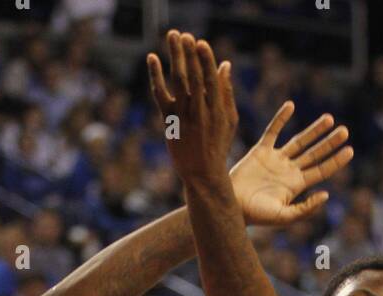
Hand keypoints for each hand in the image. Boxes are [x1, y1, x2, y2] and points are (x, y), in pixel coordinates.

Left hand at [148, 31, 237, 186]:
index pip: (210, 79)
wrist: (202, 174)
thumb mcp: (229, 120)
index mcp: (217, 109)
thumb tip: (225, 65)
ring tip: (172, 35)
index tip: (200, 43)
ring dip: (175, 56)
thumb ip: (227, 93)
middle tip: (184, 35)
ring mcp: (183, 115)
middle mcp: (199, 111)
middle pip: (193, 77)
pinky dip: (155, 75)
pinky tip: (152, 58)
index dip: (205, 60)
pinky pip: (160, 94)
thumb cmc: (218, 145)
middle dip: (189, 54)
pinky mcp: (168, 120)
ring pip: (178, 80)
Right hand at [229, 102, 351, 226]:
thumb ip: (305, 208)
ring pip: (299, 141)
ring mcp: (276, 159)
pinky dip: (281, 118)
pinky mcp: (260, 151)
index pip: (321, 170)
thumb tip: (326, 194)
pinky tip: (291, 106)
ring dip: (314, 131)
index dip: (336, 161)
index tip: (350, 150)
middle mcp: (289, 170)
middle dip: (329, 142)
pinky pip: (273, 131)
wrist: (232, 206)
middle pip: (314, 153)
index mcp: (296, 185)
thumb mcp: (283, 217)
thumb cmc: (256, 215)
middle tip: (345, 131)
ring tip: (329, 119)